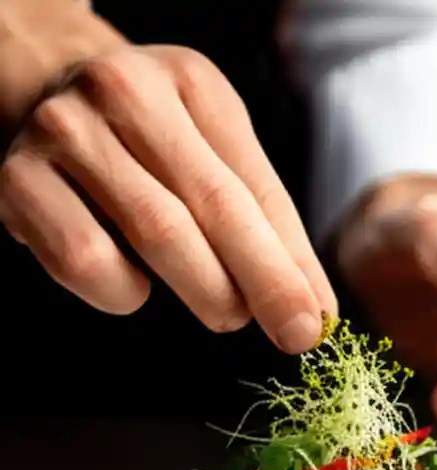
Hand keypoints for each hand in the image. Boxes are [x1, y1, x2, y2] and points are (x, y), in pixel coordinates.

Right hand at [0, 44, 336, 352]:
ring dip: (206, 289)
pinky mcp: (17, 179)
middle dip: (265, 281)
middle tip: (294, 332)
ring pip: (156, 233)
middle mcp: (125, 93)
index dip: (294, 258)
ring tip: (226, 312)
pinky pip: (84, 258)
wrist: (42, 90)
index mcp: (191, 82)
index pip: (257, 186)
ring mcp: (65, 132)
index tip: (320, 314)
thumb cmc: (147, 135)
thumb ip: (261, 215)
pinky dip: (122, 290)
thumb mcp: (212, 146)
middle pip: (214, 206)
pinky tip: (136, 285)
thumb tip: (312, 305)